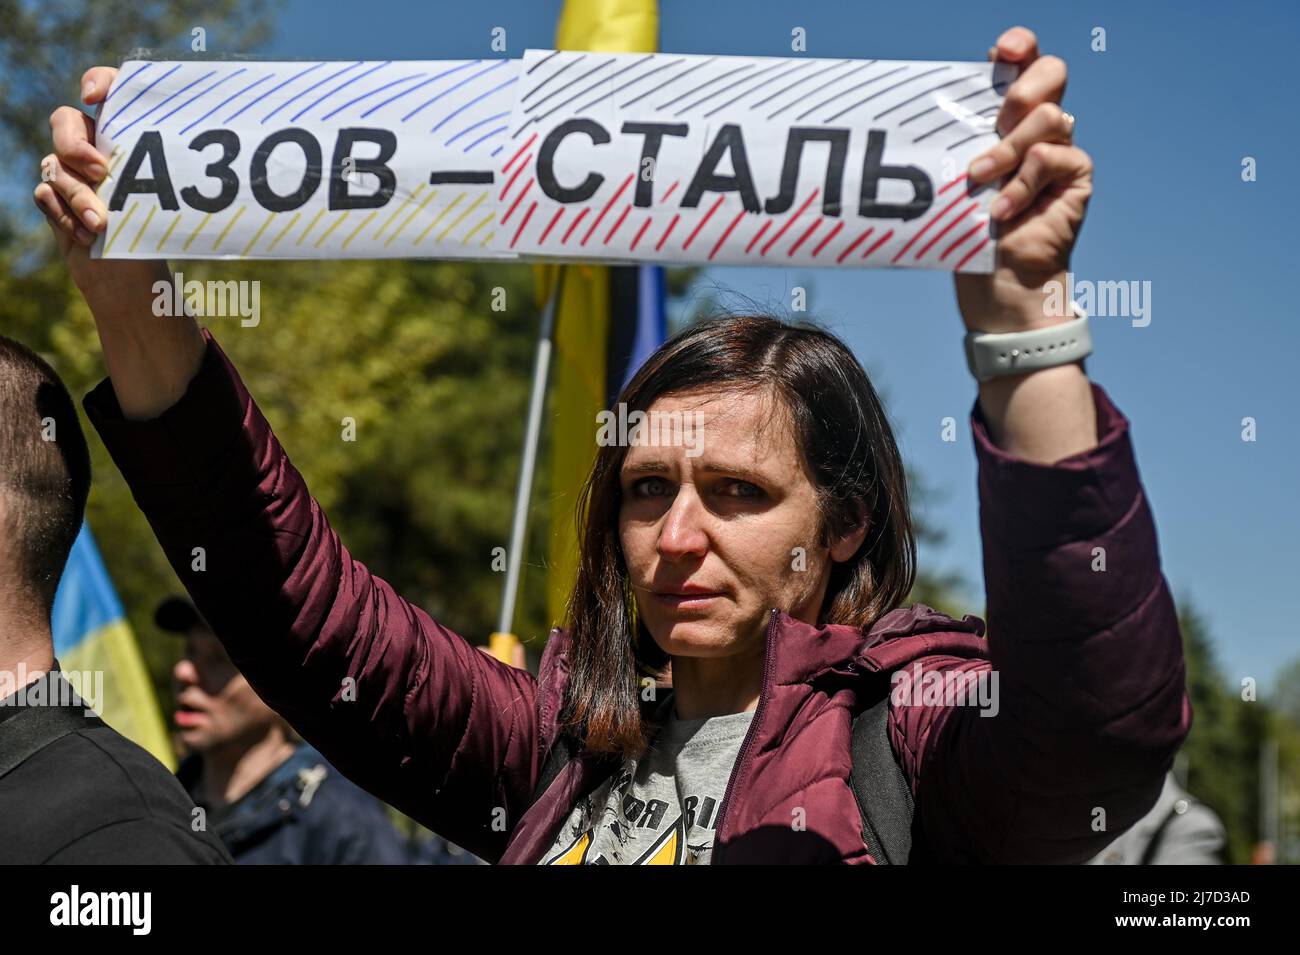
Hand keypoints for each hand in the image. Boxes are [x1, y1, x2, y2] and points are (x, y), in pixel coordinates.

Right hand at [34, 66, 167, 309]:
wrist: (131, 280)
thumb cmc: (153, 237)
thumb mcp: (161, 204)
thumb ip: (158, 179)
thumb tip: (180, 166)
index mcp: (123, 138)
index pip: (107, 90)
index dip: (97, 82)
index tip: (93, 97)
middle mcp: (92, 148)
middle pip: (64, 120)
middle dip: (75, 145)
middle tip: (101, 171)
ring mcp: (69, 172)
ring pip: (57, 166)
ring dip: (80, 197)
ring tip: (101, 224)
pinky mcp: (53, 198)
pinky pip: (46, 194)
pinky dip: (66, 216)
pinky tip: (87, 235)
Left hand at [955, 26, 1092, 332]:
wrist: (997, 277)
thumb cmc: (969, 226)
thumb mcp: (955, 173)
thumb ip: (959, 137)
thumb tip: (926, 110)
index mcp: (1008, 116)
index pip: (1024, 62)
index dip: (1020, 46)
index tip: (1002, 49)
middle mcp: (1040, 125)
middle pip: (1051, 72)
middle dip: (1023, 88)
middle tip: (998, 120)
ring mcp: (1062, 148)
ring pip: (1049, 116)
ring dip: (1008, 148)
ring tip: (980, 178)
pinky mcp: (1076, 174)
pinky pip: (1051, 157)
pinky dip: (1022, 182)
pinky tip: (1002, 208)